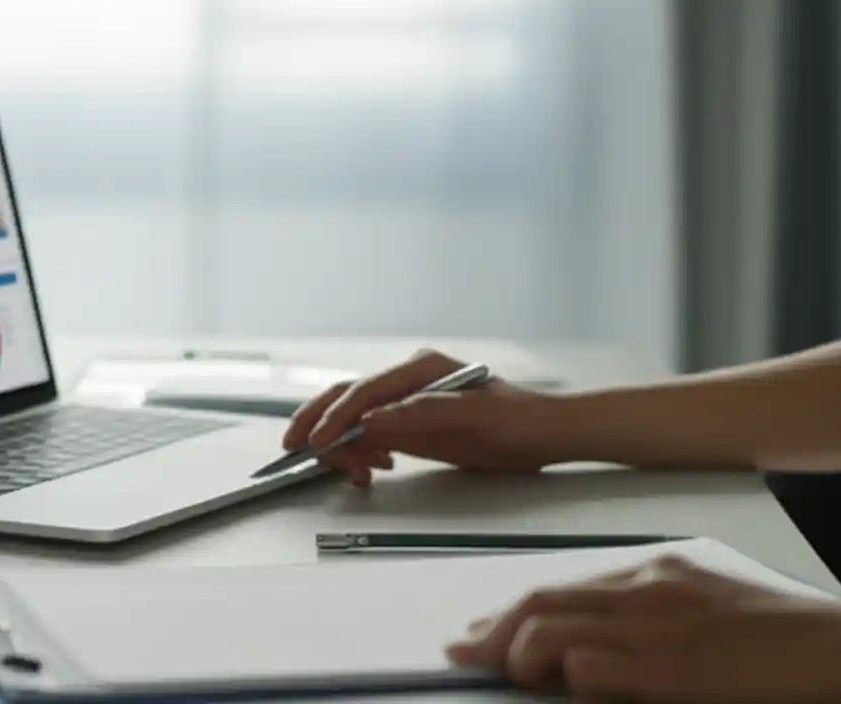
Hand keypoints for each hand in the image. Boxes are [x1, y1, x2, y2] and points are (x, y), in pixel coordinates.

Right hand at [282, 349, 551, 485]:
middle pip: (348, 397)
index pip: (364, 390)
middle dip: (317, 422)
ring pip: (354, 418)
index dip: (336, 416)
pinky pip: (370, 435)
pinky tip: (369, 469)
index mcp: (421, 369)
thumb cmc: (520, 420)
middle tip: (293, 448)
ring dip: (342, 444)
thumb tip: (373, 419)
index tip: (316, 441)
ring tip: (355, 472)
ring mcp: (407, 402)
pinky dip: (359, 452)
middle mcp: (408, 380)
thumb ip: (421, 415)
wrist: (547, 433)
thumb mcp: (475, 418)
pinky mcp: (410, 425)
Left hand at [448, 554, 840, 701]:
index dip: (508, 610)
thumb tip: (582, 645)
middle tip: (458, 651)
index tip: (478, 629)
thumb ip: (641, 613)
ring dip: (518, 655)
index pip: (558, 585)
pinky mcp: (668, 667)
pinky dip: (568, 679)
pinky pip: (588, 665)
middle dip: (490, 630)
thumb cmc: (777, 637)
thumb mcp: (701, 605)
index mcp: (651, 573)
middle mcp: (643, 590)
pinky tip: (568, 690)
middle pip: (539, 601)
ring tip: (511, 677)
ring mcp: (653, 627)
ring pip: (548, 628)